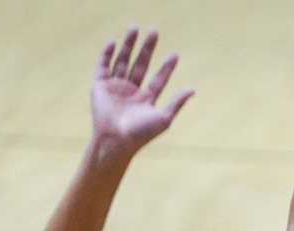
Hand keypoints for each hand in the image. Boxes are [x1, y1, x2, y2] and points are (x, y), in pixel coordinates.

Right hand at [90, 28, 192, 153]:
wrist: (115, 140)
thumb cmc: (140, 134)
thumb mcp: (163, 117)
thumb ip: (177, 102)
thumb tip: (193, 89)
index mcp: (146, 100)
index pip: (158, 79)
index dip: (166, 67)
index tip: (174, 54)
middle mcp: (131, 92)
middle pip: (141, 65)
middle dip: (147, 49)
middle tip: (154, 32)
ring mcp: (115, 88)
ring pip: (123, 61)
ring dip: (128, 45)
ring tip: (135, 27)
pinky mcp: (100, 86)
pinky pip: (103, 66)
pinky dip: (106, 54)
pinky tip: (113, 41)